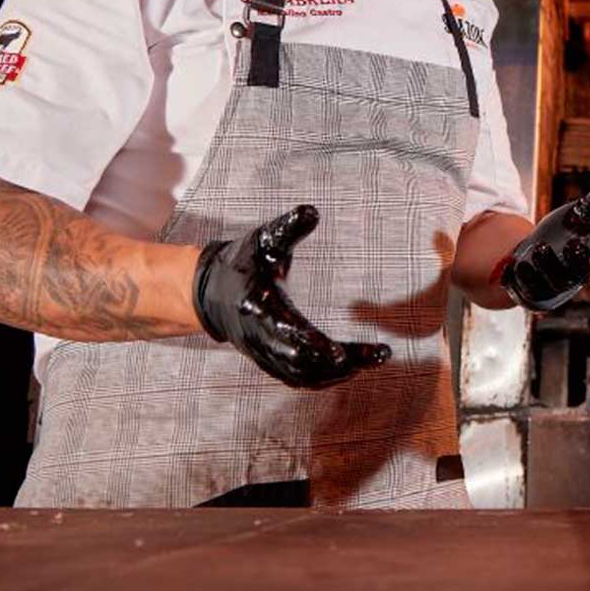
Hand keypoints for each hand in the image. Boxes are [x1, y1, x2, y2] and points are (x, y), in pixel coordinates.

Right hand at [193, 205, 390, 388]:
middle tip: (379, 355)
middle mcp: (259, 337)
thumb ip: (288, 227)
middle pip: (303, 361)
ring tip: (374, 359)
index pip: (288, 332)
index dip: (314, 345)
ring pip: (302, 375)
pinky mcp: (268, 361)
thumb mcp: (264, 239)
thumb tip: (312, 211)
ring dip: (339, 374)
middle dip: (342, 362)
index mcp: (259, 306)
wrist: (210, 291)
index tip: (343, 354)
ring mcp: (263, 353)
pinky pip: (297, 379)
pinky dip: (324, 378)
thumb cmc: (244, 261)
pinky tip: (352, 369)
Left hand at [497, 179, 589, 311]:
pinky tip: (515, 263)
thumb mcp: (580, 214)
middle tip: (573, 244)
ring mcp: (553, 287)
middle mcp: (575, 277)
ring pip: (553, 283)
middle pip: (579, 274)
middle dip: (576, 261)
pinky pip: (527, 290)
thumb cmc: (564, 232)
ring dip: (547, 267)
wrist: (535, 253)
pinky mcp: (532, 293)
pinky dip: (521, 278)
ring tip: (540, 247)